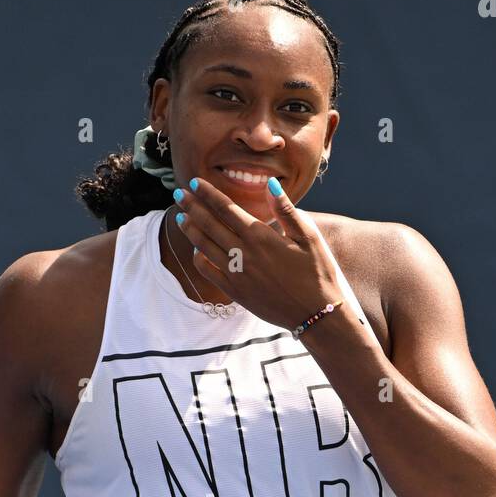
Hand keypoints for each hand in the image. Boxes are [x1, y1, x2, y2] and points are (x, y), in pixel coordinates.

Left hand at [173, 176, 344, 331]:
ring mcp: (236, 274)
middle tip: (178, 193)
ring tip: (181, 216)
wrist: (315, 314)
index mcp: (260, 236)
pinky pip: (208, 272)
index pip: (226, 209)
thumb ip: (286, 210)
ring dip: (190, 229)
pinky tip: (197, 249)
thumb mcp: (308, 237)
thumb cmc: (317, 272)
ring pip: (204, 246)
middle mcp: (244, 254)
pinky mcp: (235, 292)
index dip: (208, 194)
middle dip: (192, 206)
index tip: (195, 182)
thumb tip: (270, 185)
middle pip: (209, 224)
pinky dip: (198, 258)